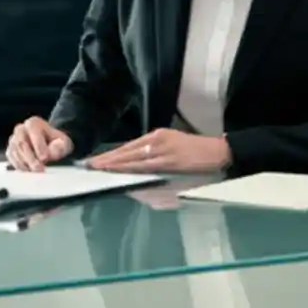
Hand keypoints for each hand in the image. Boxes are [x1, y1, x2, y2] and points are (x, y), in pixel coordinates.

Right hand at [6, 117, 73, 171]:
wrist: (48, 145)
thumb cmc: (55, 143)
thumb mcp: (63, 142)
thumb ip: (60, 146)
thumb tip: (51, 152)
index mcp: (33, 123)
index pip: (34, 132)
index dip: (39, 146)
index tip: (44, 157)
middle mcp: (20, 129)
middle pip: (21, 143)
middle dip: (31, 158)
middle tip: (39, 169)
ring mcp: (13, 140)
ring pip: (15, 152)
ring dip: (25, 164)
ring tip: (35, 172)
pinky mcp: (10, 150)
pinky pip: (12, 159)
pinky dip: (19, 166)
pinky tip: (29, 171)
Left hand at [87, 129, 230, 173]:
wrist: (218, 150)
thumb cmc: (196, 150)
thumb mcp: (172, 144)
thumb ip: (155, 152)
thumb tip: (136, 162)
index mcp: (157, 135)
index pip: (129, 146)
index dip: (112, 154)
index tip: (97, 160)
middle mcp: (157, 140)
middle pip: (126, 151)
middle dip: (107, 159)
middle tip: (90, 165)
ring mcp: (162, 150)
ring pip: (132, 158)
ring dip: (114, 164)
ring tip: (99, 169)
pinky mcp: (170, 160)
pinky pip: (145, 166)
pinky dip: (130, 169)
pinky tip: (120, 171)